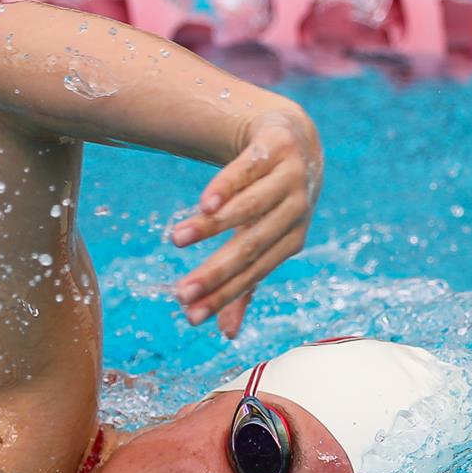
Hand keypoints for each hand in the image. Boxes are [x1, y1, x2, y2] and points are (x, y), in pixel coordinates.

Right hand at [168, 108, 321, 338]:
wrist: (296, 137)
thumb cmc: (275, 200)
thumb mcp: (263, 237)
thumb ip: (246, 282)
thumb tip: (226, 335)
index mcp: (292, 239)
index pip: (254, 273)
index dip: (223, 295)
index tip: (189, 313)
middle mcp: (296, 210)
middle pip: (251, 247)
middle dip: (215, 272)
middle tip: (180, 293)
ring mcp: (289, 177)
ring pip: (249, 207)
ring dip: (211, 227)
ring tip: (175, 241)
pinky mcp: (275, 147)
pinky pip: (248, 170)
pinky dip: (226, 187)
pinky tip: (204, 204)